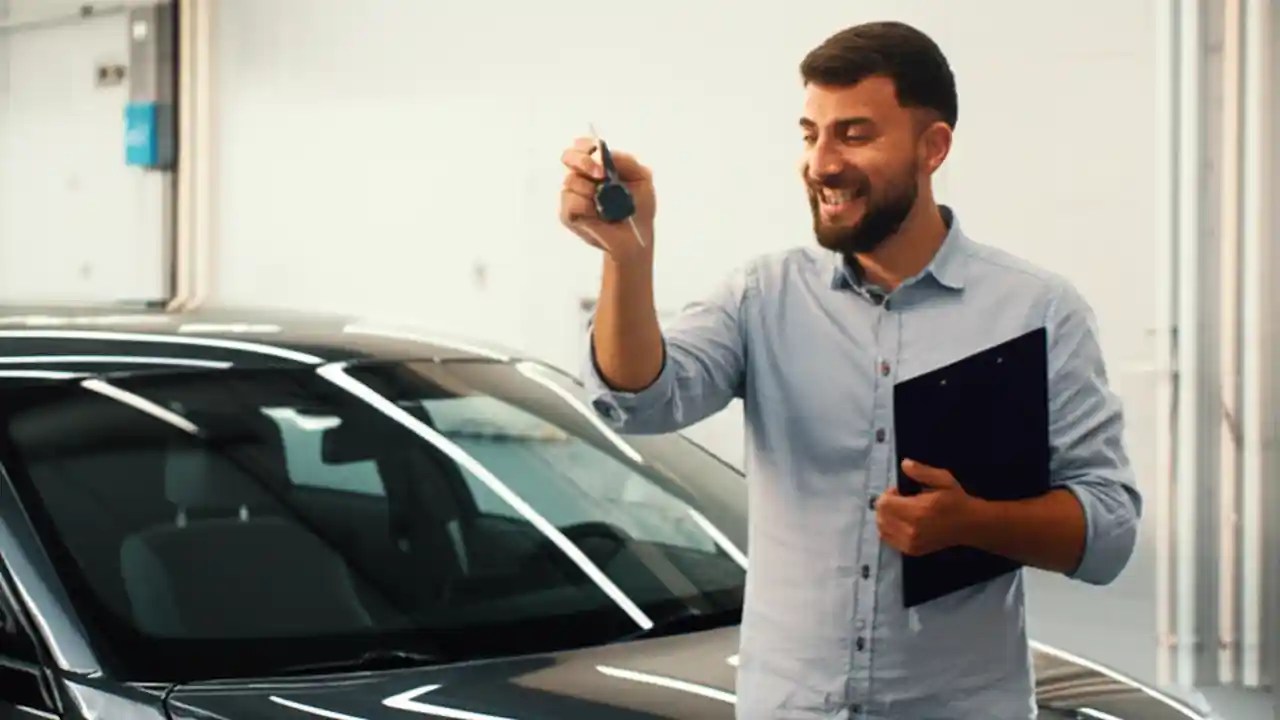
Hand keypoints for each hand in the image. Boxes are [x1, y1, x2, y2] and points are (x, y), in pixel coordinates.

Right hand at [559, 137, 656, 263]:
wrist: (636, 237)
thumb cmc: (639, 207)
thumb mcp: (642, 178)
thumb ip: (626, 161)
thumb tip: (605, 154)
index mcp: (597, 165)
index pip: (582, 145)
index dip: (587, 146)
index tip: (601, 157)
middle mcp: (581, 177)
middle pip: (568, 156)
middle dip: (583, 161)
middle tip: (600, 175)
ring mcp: (572, 195)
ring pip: (570, 180)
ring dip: (591, 190)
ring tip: (607, 203)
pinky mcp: (568, 214)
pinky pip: (571, 203)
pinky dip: (587, 207)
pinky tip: (598, 214)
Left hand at [876, 459, 980, 555]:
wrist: (969, 525)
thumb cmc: (955, 500)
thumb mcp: (942, 479)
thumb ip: (921, 471)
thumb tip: (904, 464)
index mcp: (918, 511)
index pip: (884, 504)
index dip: (888, 494)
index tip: (900, 491)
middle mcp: (911, 530)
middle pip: (880, 517)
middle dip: (885, 505)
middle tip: (900, 501)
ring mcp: (911, 543)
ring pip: (882, 529)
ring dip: (886, 517)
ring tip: (901, 511)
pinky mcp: (912, 551)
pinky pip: (889, 540)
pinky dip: (889, 529)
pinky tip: (901, 522)